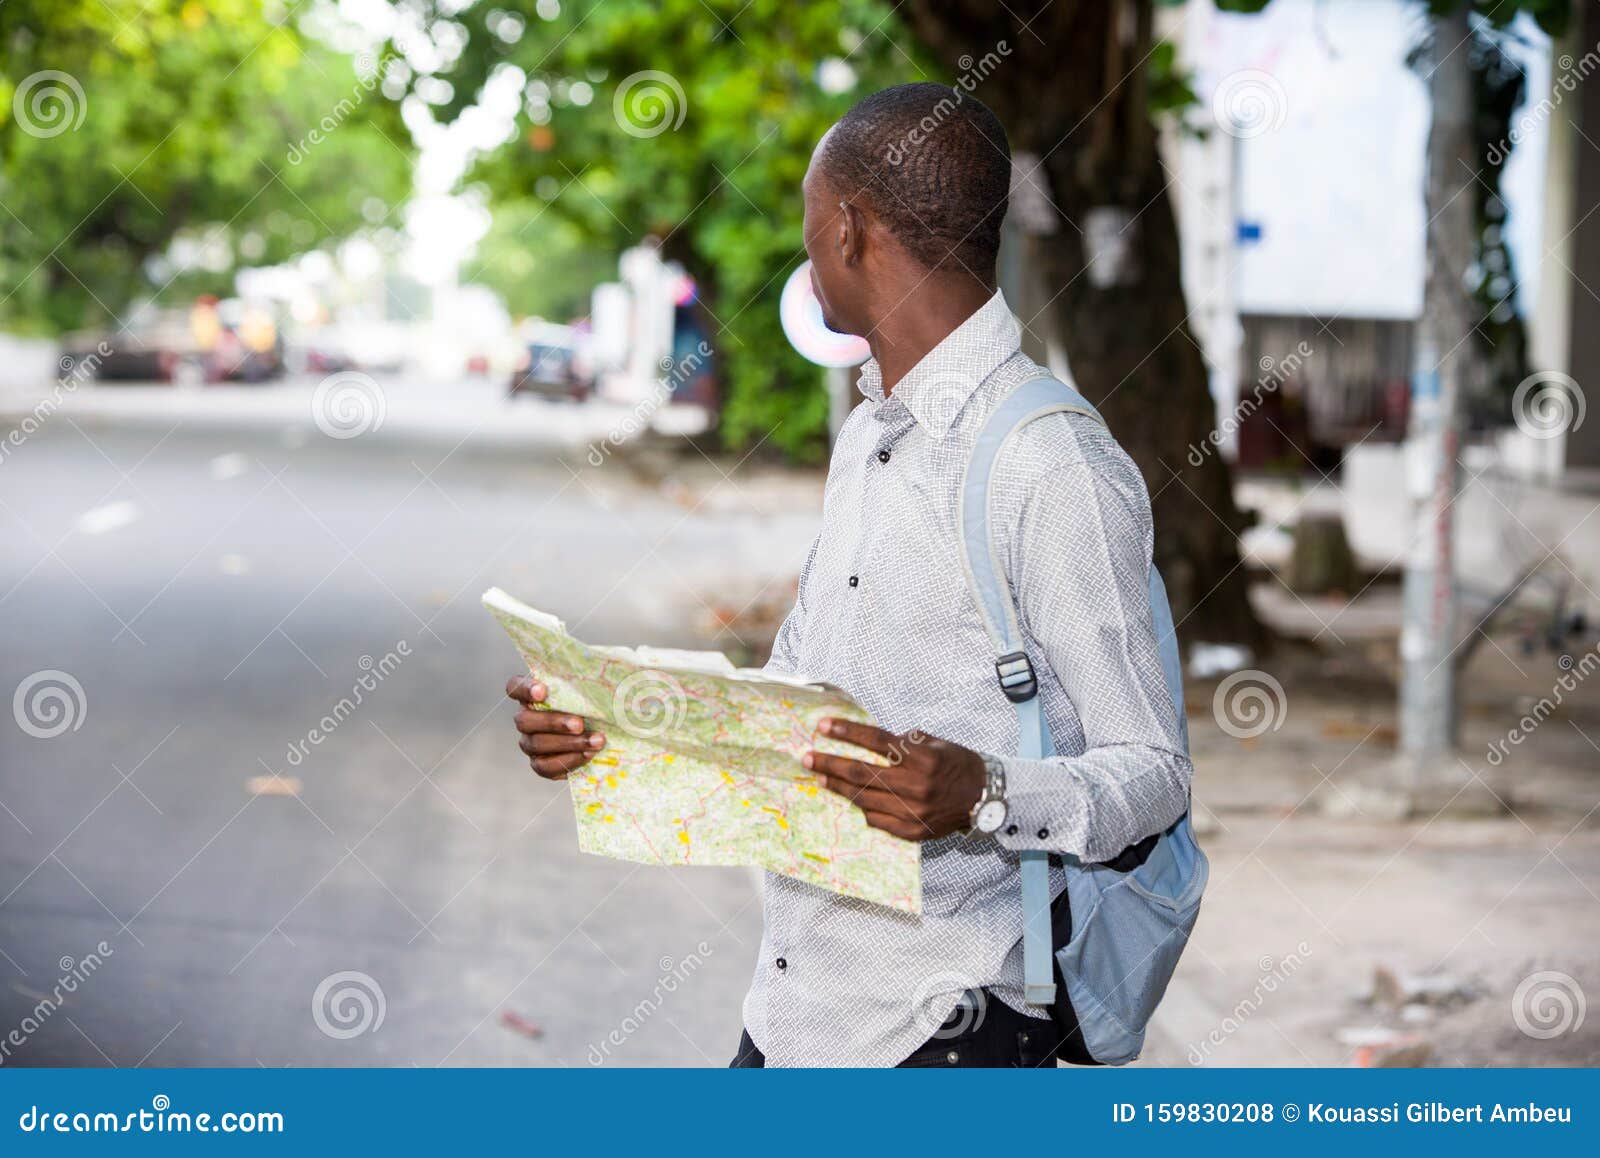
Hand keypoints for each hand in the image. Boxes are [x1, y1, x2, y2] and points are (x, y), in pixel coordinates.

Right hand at [506, 674, 605, 779]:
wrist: (601, 733)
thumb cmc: (595, 704)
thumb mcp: (593, 691)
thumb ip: (591, 683)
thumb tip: (620, 672)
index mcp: (532, 695)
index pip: (515, 687)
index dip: (525, 689)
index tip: (543, 691)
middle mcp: (526, 718)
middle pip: (524, 720)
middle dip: (553, 722)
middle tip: (579, 724)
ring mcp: (530, 742)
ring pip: (536, 744)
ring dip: (568, 744)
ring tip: (595, 741)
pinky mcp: (540, 763)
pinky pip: (545, 766)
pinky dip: (568, 761)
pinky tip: (588, 755)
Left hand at [804, 718, 985, 841]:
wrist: (985, 799)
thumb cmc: (958, 765)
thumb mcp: (936, 744)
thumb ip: (905, 742)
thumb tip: (872, 740)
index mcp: (922, 758)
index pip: (877, 741)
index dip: (847, 732)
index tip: (823, 726)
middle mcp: (915, 786)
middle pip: (862, 773)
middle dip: (830, 764)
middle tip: (807, 758)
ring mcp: (912, 811)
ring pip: (864, 799)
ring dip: (838, 787)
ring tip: (820, 778)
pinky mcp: (912, 831)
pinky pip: (877, 820)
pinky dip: (862, 808)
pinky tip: (850, 799)